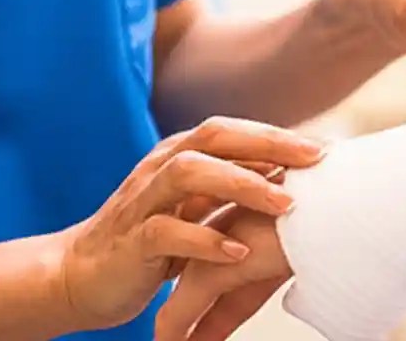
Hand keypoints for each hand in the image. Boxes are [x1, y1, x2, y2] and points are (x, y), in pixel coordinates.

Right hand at [52, 117, 320, 331]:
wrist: (80, 274)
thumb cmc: (150, 238)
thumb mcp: (195, 206)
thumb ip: (231, 184)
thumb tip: (291, 171)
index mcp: (178, 155)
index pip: (231, 130)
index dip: (277, 135)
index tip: (324, 148)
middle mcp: (160, 168)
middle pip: (214, 138)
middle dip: (268, 145)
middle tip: (315, 161)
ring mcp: (142, 201)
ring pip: (190, 174)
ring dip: (242, 185)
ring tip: (285, 206)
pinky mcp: (131, 241)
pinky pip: (166, 232)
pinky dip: (205, 241)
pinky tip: (238, 253)